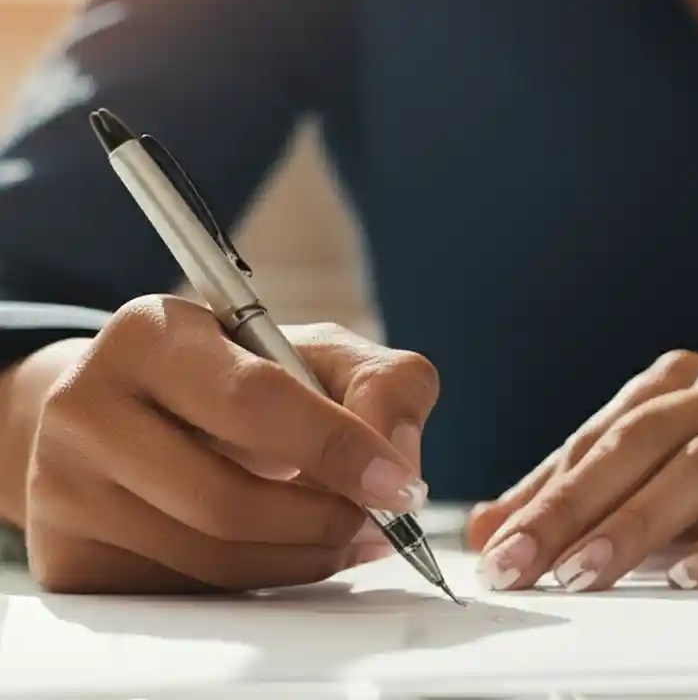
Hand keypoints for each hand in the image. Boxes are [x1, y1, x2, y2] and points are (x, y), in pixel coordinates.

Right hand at [24, 295, 437, 592]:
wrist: (131, 416)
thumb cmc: (236, 379)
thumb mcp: (315, 353)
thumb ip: (384, 384)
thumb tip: (399, 462)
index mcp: (151, 334)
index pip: (254, 401)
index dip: (339, 450)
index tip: (400, 488)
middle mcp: (87, 407)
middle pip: (228, 501)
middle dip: (325, 520)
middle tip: (376, 522)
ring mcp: (65, 487)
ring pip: (214, 559)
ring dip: (306, 558)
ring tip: (346, 536)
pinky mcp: (70, 557)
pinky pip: (190, 593)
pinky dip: (262, 580)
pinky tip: (289, 551)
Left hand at [468, 350, 697, 592]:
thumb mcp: (679, 463)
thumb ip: (595, 490)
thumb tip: (495, 524)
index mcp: (686, 382)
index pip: (600, 433)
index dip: (543, 486)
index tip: (495, 540)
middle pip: (640, 442)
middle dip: (572, 502)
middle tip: (520, 558)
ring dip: (639, 519)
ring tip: (587, 569)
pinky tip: (690, 573)